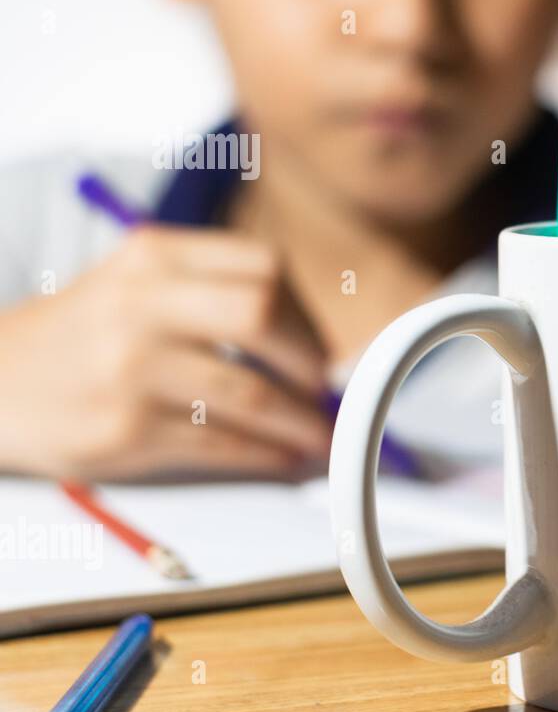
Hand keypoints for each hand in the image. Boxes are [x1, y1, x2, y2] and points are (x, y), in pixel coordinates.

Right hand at [0, 227, 331, 481]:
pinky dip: (266, 453)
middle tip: (321, 386)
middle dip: (309, 360)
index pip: (263, 267)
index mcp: (153, 256)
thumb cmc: (82, 334)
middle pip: (263, 317)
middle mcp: (142, 304)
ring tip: (317, 433)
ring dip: (301, 422)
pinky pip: (222, 443)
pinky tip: (282, 455)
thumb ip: (212, 291)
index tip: (315, 343)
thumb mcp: (134, 281)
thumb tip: (309, 340)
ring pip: (252, 393)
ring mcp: (133, 368)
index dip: (305, 311)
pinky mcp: (126, 430)